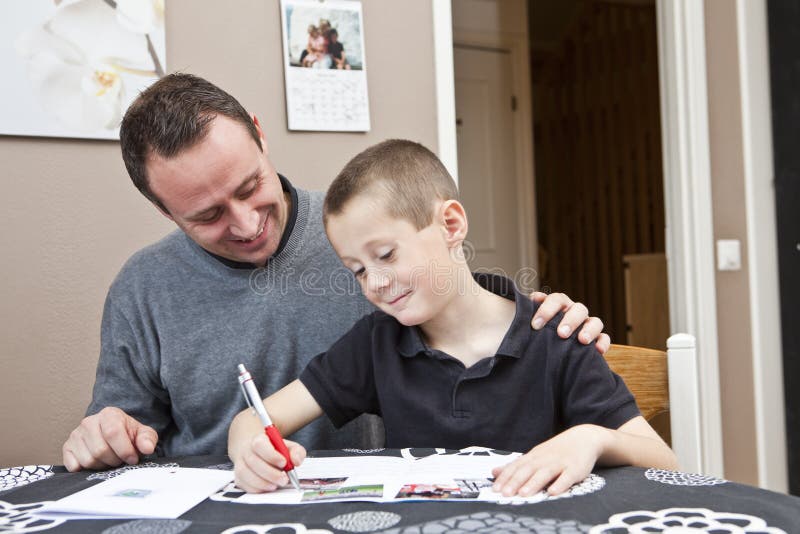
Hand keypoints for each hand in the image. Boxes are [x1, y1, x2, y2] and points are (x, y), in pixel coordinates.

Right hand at [62, 407, 156, 471]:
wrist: (113, 435)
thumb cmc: (128, 435)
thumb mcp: (142, 434)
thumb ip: (147, 439)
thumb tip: (147, 448)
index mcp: (108, 414)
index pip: (113, 433)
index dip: (124, 450)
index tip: (132, 459)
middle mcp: (89, 422)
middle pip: (100, 450)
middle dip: (114, 460)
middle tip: (120, 460)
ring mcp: (75, 435)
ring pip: (88, 460)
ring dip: (102, 466)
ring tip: (109, 459)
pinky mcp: (67, 448)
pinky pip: (74, 466)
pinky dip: (87, 470)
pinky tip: (96, 462)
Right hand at [233, 433, 306, 492]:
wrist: (257, 453)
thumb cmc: (275, 451)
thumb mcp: (289, 447)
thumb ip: (297, 452)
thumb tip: (296, 461)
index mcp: (259, 440)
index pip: (260, 444)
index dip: (271, 455)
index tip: (284, 463)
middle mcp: (247, 451)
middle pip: (253, 461)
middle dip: (270, 473)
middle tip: (284, 480)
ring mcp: (240, 464)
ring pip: (245, 474)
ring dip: (262, 483)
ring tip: (276, 485)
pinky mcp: (238, 477)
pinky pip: (243, 484)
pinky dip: (256, 489)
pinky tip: (267, 488)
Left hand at [491, 425, 605, 496]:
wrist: (583, 438)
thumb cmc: (556, 451)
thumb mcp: (534, 456)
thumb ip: (516, 465)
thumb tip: (494, 472)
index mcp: (533, 457)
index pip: (516, 466)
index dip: (505, 477)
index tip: (494, 489)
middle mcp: (544, 459)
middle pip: (528, 470)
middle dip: (516, 482)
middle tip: (505, 494)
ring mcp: (560, 463)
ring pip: (545, 473)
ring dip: (534, 483)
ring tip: (523, 494)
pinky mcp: (575, 469)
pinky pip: (567, 477)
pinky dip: (560, 484)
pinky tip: (552, 492)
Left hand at [530, 292, 609, 353]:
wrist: (548, 353)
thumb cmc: (539, 335)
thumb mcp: (533, 325)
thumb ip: (530, 315)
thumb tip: (529, 303)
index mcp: (559, 306)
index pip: (556, 300)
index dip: (546, 310)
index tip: (535, 325)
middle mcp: (575, 312)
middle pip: (578, 309)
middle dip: (570, 320)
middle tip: (561, 334)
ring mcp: (588, 325)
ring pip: (595, 321)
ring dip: (589, 330)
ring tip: (582, 341)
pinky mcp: (597, 339)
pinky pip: (604, 338)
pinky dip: (602, 343)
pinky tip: (598, 351)